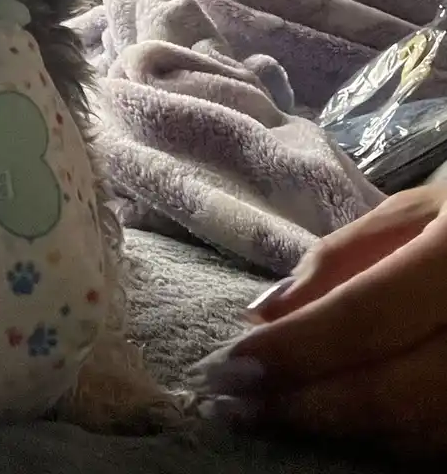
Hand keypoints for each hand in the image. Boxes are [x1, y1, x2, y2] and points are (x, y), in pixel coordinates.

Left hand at [192, 185, 446, 451]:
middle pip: (393, 393)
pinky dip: (391, 443)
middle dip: (303, 406)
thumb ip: (344, 255)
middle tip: (231, 407)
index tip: (225, 368)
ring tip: (272, 417)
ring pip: (423, 436)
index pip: (366, 317)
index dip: (294, 351)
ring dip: (340, 433)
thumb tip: (265, 313)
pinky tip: (342, 426)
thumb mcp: (424, 206)